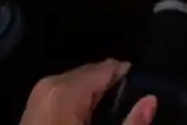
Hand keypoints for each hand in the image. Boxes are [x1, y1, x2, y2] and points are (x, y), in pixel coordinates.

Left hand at [19, 59, 156, 124]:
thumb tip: (150, 100)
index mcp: (65, 91)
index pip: (107, 67)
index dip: (129, 79)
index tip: (143, 96)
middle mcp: (50, 85)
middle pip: (93, 73)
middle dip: (113, 89)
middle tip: (127, 114)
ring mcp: (40, 95)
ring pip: (80, 84)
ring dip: (97, 99)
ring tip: (111, 120)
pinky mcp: (36, 107)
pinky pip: (66, 95)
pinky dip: (81, 105)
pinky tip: (89, 123)